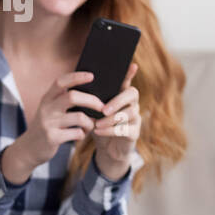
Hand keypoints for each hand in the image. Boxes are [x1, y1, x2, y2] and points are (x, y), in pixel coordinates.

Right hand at [5, 71, 105, 180]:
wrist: (29, 148)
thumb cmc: (47, 126)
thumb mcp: (50, 109)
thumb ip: (63, 99)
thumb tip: (90, 91)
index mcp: (47, 99)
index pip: (61, 82)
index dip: (76, 77)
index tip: (91, 76)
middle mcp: (46, 108)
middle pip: (72, 96)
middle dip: (92, 101)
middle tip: (102, 107)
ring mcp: (48, 123)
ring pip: (79, 117)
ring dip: (90, 123)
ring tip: (89, 126)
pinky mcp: (52, 137)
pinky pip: (77, 133)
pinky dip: (83, 135)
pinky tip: (80, 135)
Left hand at [92, 62, 140, 178]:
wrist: (108, 148)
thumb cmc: (100, 125)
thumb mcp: (94, 111)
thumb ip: (92, 99)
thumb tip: (78, 85)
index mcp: (121, 96)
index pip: (126, 81)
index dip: (129, 74)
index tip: (132, 65)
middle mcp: (132, 104)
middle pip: (133, 95)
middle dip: (118, 101)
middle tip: (103, 109)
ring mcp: (135, 118)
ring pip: (130, 113)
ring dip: (112, 119)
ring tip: (97, 124)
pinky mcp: (134, 133)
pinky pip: (125, 130)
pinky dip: (110, 131)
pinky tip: (98, 131)